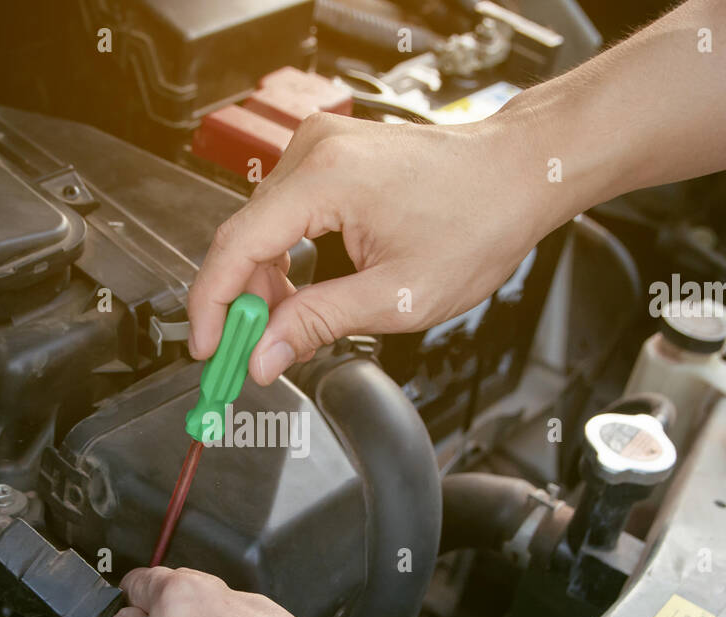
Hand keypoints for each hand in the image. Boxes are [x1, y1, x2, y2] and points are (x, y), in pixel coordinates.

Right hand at [186, 109, 563, 384]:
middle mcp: (313, 151)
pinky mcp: (328, 157)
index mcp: (325, 178)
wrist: (517, 175)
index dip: (213, 307)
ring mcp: (318, 148)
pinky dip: (283, 258)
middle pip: (244, 238)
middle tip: (249, 359)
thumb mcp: (396, 296)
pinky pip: (282, 214)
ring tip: (285, 334)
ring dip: (264, 285)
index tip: (208, 351)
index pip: (236, 246)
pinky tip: (298, 296)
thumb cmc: (478, 220)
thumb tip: (264, 355)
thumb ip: (318, 324)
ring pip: (260, 228)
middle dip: (241, 306)